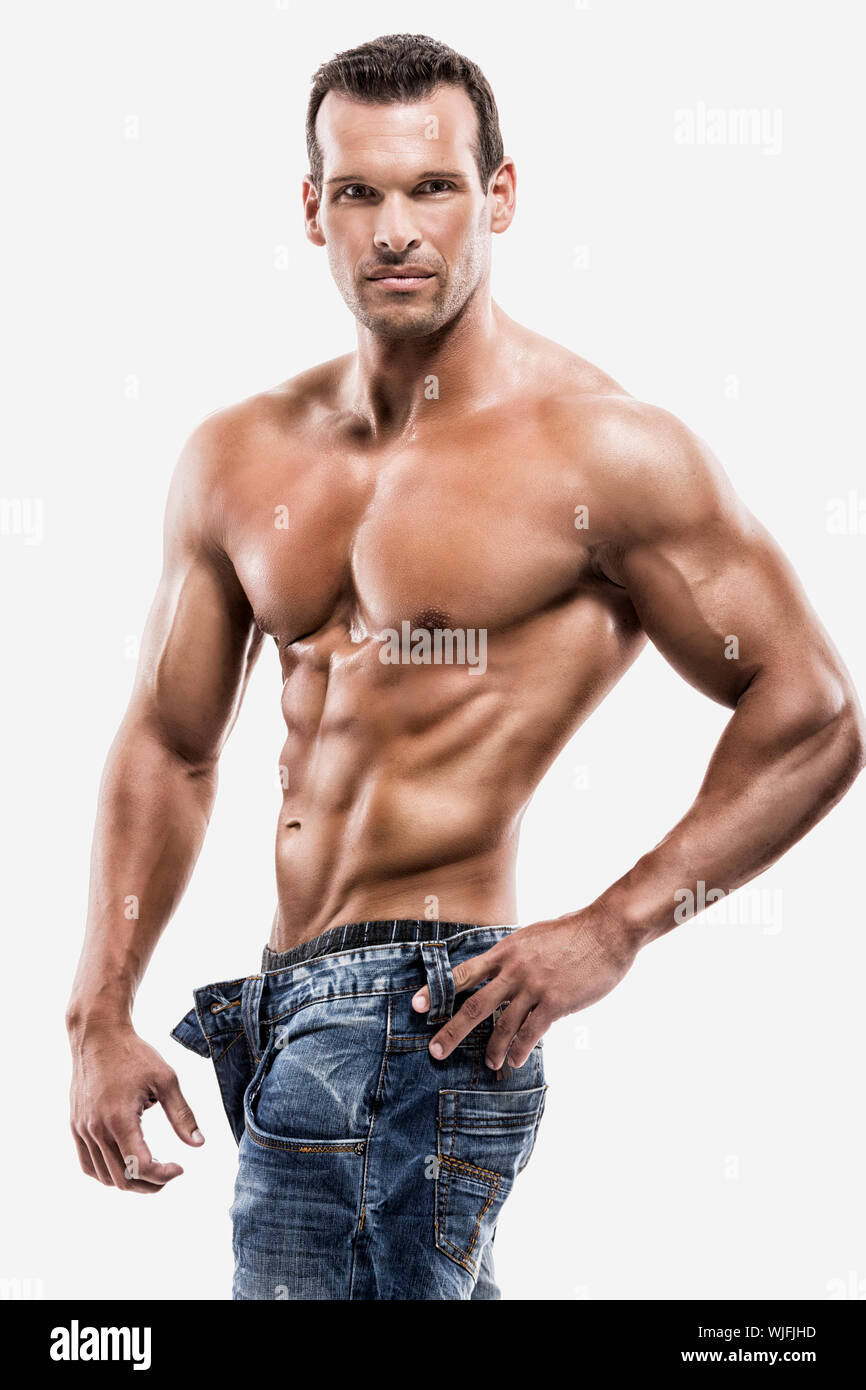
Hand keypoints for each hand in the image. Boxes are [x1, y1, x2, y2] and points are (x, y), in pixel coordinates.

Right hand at [68, 1021, 203, 1193]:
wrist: (99, 1035)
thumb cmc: (135, 1054)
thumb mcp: (166, 1079)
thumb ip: (182, 1114)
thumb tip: (199, 1144)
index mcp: (120, 1120)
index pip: (141, 1167)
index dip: (164, 1176)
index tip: (180, 1168)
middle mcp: (97, 1129)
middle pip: (123, 1179)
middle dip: (150, 1185)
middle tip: (169, 1173)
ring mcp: (82, 1130)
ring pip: (104, 1176)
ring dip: (129, 1181)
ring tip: (151, 1170)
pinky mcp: (76, 1126)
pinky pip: (87, 1164)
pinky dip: (106, 1173)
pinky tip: (125, 1164)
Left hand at [412, 907, 640, 1068]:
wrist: (608, 930)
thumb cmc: (574, 932)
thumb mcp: (534, 936)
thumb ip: (516, 956)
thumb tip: (504, 974)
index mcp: (506, 951)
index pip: (464, 972)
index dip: (438, 990)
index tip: (416, 1005)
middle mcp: (514, 969)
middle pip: (474, 1004)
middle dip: (452, 1030)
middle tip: (436, 1050)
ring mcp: (534, 986)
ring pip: (502, 1025)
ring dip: (493, 1048)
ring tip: (489, 1063)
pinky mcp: (556, 1002)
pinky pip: (531, 1032)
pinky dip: (521, 1049)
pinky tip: (516, 1061)